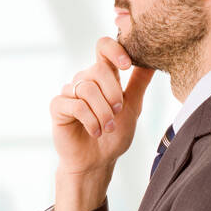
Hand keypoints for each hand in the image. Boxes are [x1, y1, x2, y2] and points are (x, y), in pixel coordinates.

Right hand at [50, 37, 153, 176]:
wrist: (97, 162)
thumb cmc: (114, 136)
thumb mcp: (133, 107)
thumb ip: (139, 83)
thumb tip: (153, 60)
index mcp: (103, 76)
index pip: (103, 47)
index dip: (114, 50)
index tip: (127, 65)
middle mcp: (84, 80)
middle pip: (98, 69)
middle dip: (113, 93)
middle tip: (118, 112)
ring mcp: (69, 93)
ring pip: (87, 89)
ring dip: (102, 112)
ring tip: (107, 128)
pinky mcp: (57, 107)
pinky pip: (75, 105)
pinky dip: (90, 120)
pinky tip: (95, 132)